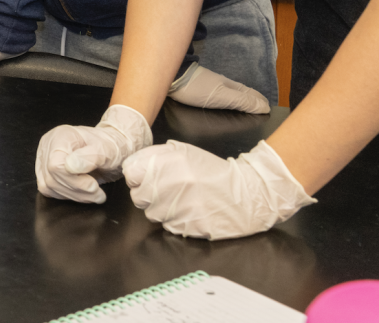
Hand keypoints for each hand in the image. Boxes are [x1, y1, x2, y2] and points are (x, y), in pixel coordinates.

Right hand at [35, 104, 151, 202]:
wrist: (111, 149)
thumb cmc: (110, 147)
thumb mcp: (107, 150)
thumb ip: (90, 157)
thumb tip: (69, 166)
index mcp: (61, 136)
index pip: (55, 165)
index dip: (73, 180)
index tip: (94, 185)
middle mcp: (48, 146)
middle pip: (51, 178)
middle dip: (78, 191)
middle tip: (98, 193)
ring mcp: (44, 159)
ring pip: (49, 187)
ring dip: (75, 196)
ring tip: (95, 194)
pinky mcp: (46, 172)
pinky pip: (50, 190)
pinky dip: (68, 195)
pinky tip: (83, 192)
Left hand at [122, 139, 315, 239]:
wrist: (247, 195)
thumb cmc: (213, 172)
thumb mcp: (185, 152)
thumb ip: (156, 156)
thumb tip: (133, 167)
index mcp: (171, 161)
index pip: (131, 173)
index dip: (136, 177)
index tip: (144, 179)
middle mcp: (174, 183)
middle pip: (138, 197)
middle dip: (147, 195)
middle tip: (164, 193)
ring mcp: (183, 206)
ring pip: (152, 214)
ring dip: (162, 210)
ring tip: (180, 202)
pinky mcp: (191, 226)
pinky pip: (169, 227)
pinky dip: (176, 222)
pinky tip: (190, 212)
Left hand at [166, 63, 269, 113]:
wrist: (172, 77)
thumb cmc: (196, 88)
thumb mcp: (222, 96)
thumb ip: (242, 101)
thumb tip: (264, 106)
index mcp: (230, 86)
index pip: (249, 93)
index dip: (259, 101)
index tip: (268, 107)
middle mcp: (222, 84)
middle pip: (242, 91)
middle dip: (253, 98)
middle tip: (262, 105)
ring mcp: (211, 85)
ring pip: (232, 91)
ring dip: (242, 97)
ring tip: (248, 103)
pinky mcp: (200, 88)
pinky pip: (221, 93)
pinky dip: (229, 97)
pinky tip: (224, 99)